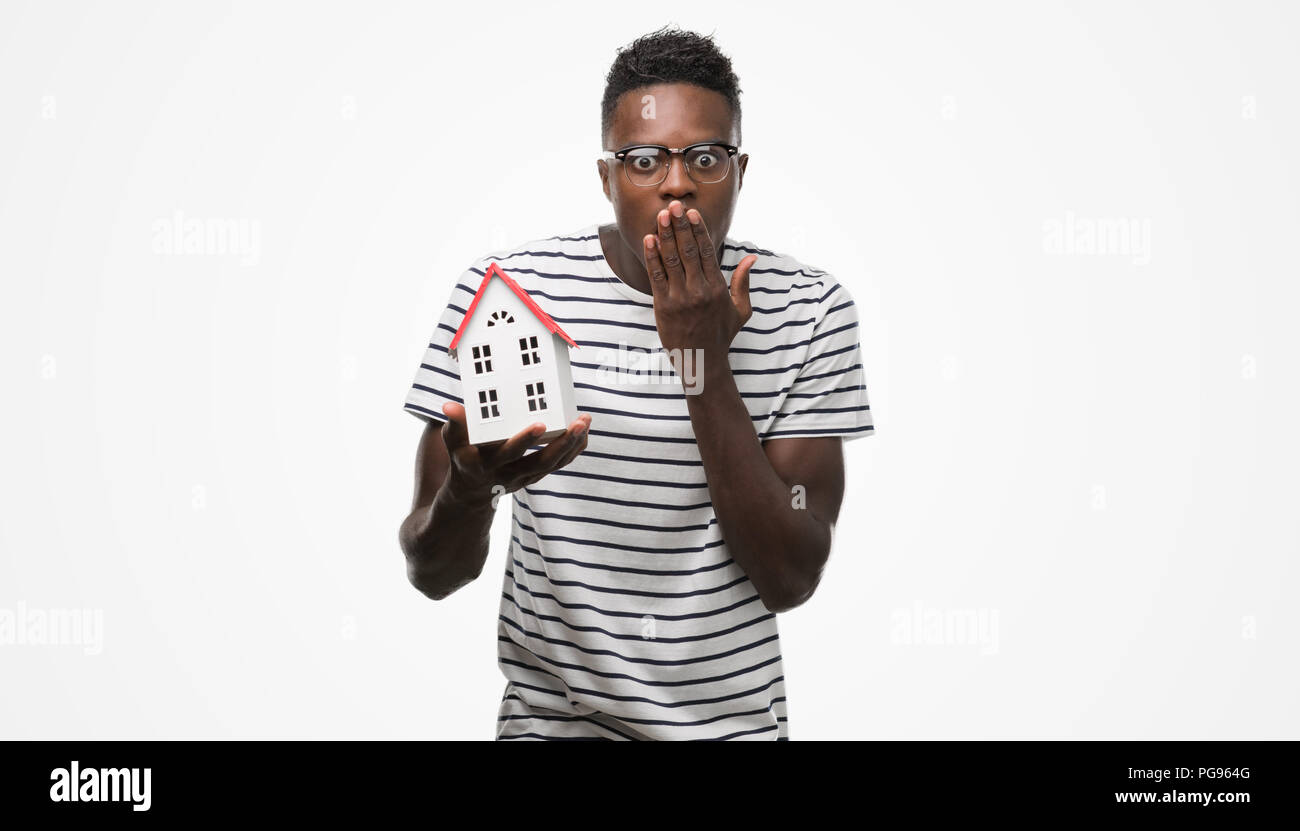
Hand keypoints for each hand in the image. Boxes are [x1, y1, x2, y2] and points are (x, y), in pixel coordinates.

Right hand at [439, 402, 590, 506]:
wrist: (472, 492)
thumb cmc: (463, 458)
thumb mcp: (454, 443)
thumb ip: (455, 424)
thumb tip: (449, 406)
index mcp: (488, 463)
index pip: (509, 453)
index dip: (525, 440)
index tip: (540, 424)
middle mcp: (509, 473)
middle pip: (541, 461)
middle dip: (562, 443)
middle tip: (579, 423)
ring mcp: (525, 477)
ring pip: (554, 464)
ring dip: (572, 444)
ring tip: (585, 422)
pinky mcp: (535, 476)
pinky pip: (558, 465)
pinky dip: (573, 450)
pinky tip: (583, 433)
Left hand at [641, 200, 757, 372]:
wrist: (701, 362)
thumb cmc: (721, 335)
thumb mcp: (740, 310)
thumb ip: (743, 282)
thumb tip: (751, 258)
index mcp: (717, 288)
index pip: (707, 252)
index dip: (699, 230)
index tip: (693, 213)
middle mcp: (699, 290)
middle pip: (688, 250)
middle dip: (680, 226)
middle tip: (674, 205)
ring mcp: (680, 298)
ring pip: (671, 260)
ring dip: (665, 236)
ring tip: (660, 216)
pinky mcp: (663, 306)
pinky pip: (656, 276)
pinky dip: (652, 257)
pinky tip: (648, 240)